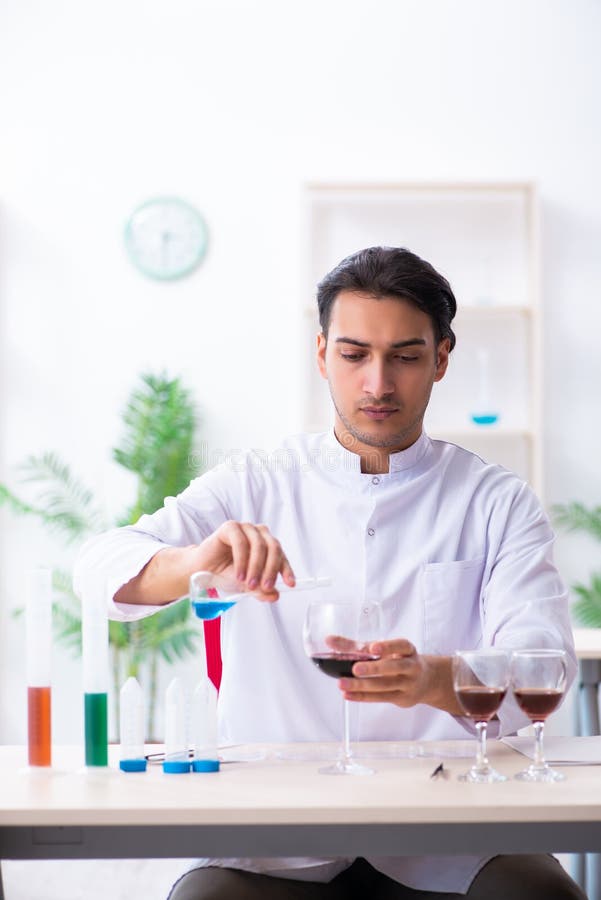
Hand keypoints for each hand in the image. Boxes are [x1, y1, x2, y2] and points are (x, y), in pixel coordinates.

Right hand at [195, 520, 295, 601]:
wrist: (202, 570)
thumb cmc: (225, 573)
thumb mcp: (246, 586)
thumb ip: (260, 590)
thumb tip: (274, 595)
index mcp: (266, 545)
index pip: (281, 555)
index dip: (286, 569)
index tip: (290, 584)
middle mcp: (258, 534)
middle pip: (274, 548)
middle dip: (270, 570)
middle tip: (266, 586)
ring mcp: (245, 528)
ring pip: (259, 545)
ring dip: (256, 567)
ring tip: (248, 584)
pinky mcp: (231, 527)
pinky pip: (241, 542)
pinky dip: (242, 561)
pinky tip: (239, 575)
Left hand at [339, 639, 459, 713]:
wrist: (425, 680)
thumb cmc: (397, 660)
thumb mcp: (383, 649)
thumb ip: (356, 645)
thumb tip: (329, 640)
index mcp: (407, 650)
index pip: (400, 645)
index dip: (387, 646)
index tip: (372, 648)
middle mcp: (411, 666)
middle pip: (393, 667)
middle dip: (374, 668)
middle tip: (356, 669)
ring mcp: (408, 684)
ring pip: (384, 685)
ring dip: (362, 686)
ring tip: (342, 683)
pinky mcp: (402, 698)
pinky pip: (380, 698)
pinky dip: (362, 697)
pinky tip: (348, 694)